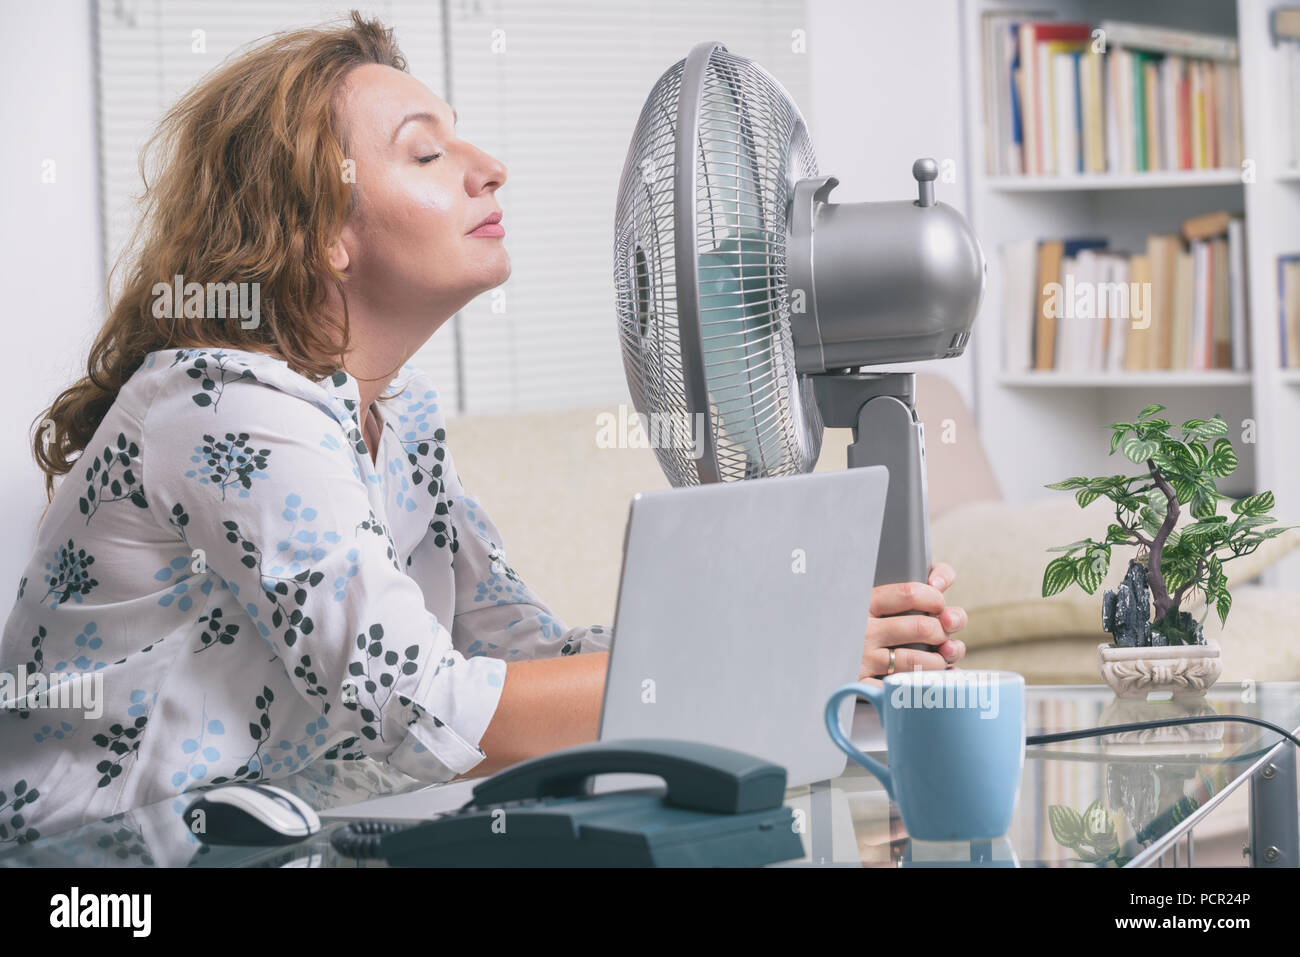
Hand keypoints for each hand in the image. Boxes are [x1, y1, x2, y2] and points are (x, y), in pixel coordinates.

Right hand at [859, 561, 966, 683]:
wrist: (814, 655)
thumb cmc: (854, 624)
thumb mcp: (870, 598)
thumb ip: (909, 587)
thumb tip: (939, 582)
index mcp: (866, 603)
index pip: (909, 594)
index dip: (934, 598)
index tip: (938, 604)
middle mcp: (864, 631)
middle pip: (921, 627)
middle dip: (944, 632)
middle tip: (944, 635)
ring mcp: (864, 659)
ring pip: (918, 661)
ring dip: (940, 660)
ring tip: (940, 658)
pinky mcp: (863, 685)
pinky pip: (902, 688)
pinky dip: (926, 686)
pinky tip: (934, 682)